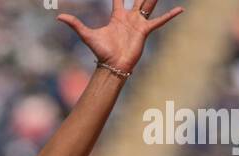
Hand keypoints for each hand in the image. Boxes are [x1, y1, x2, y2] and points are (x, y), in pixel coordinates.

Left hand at [57, 0, 182, 73]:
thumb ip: (75, 24)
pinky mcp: (145, 31)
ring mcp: (139, 23)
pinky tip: (180, 10)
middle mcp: (130, 17)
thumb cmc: (101, 52)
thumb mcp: (87, 34)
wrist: (112, 66)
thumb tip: (58, 17)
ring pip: (149, 4)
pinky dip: (170, 16)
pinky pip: (159, 21)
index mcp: (117, 16)